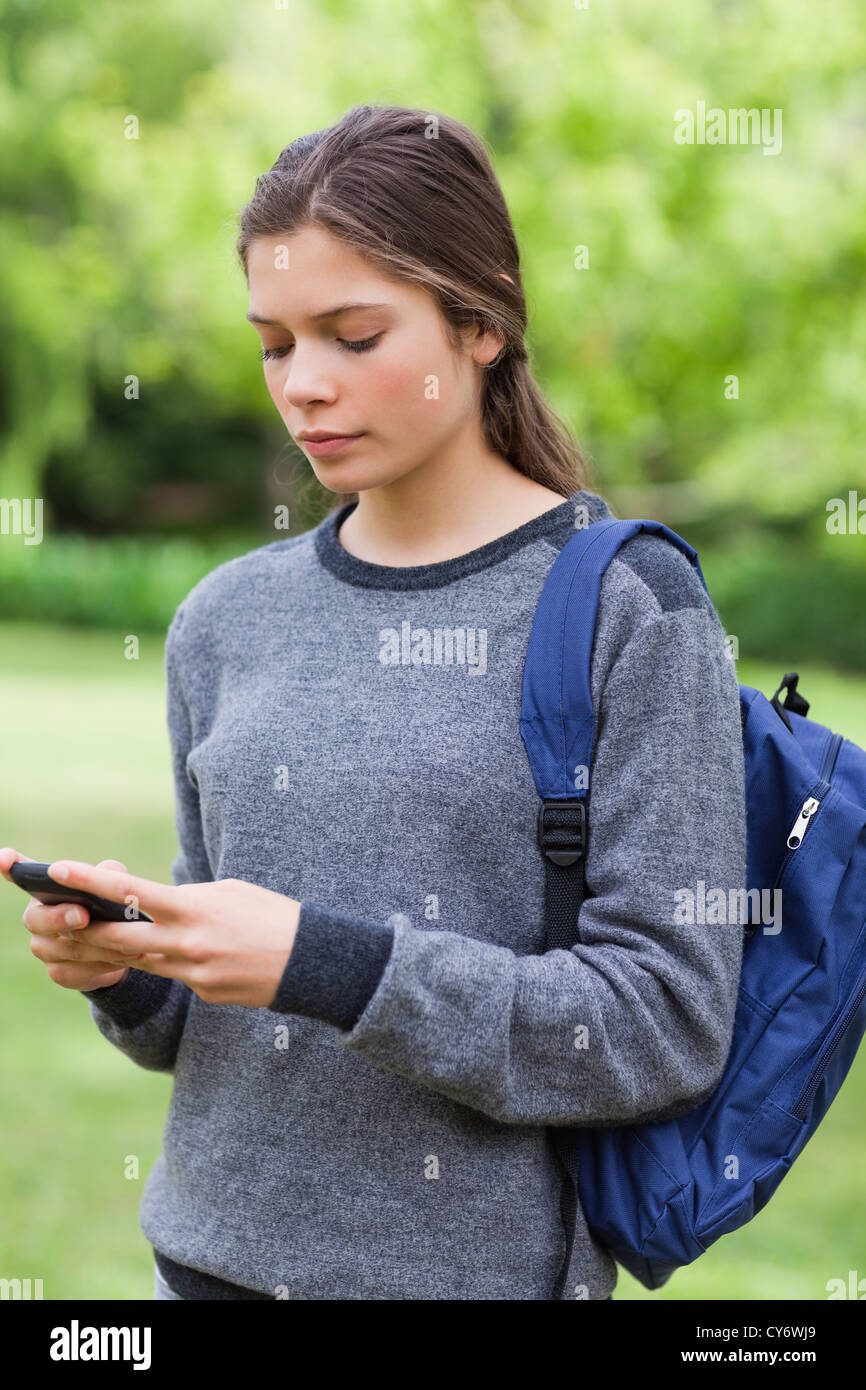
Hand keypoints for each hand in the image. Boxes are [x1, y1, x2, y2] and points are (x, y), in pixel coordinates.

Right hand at [0, 847, 135, 991]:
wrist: (122, 947)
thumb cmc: (112, 903)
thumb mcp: (116, 883)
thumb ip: (110, 874)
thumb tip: (107, 873)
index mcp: (46, 889)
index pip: (22, 874)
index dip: (10, 866)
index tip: (5, 859)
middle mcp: (36, 918)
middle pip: (37, 919)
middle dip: (60, 917)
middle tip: (83, 914)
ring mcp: (44, 948)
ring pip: (61, 949)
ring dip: (92, 944)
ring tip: (119, 938)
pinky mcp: (59, 973)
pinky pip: (75, 972)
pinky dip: (98, 966)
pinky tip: (119, 961)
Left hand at [25, 858, 300, 1008]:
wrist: (310, 961)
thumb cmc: (271, 914)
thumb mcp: (229, 892)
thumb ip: (189, 899)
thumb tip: (159, 908)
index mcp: (194, 909)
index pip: (131, 893)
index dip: (90, 882)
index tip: (59, 870)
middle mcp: (188, 944)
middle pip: (119, 940)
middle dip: (84, 930)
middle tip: (58, 919)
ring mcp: (194, 973)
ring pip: (140, 962)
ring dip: (114, 951)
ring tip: (92, 937)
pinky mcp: (204, 993)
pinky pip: (174, 976)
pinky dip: (169, 963)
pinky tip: (183, 953)